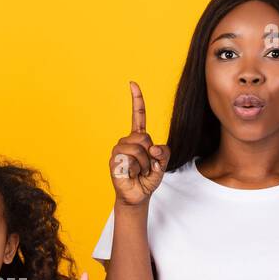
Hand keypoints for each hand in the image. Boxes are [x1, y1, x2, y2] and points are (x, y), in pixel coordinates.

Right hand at [110, 81, 168, 205]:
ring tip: (139, 172)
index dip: (137, 100)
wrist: (138, 196)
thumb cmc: (148, 178)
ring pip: (138, 150)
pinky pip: (130, 160)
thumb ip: (165, 153)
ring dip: (144, 164)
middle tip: (147, 167)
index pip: (138, 115)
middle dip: (151, 155)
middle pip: (144, 138)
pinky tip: (131, 175)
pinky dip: (135, 170)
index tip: (132, 83)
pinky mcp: (114, 161)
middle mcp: (126, 141)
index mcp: (139, 138)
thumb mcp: (163, 164)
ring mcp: (118, 150)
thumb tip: (153, 149)